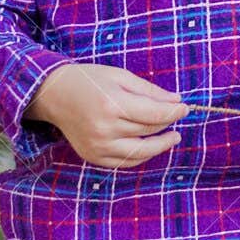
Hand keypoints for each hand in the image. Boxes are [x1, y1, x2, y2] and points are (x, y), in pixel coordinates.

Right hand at [25, 64, 188, 168]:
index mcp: (112, 105)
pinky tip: (151, 146)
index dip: (174, 113)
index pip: (154, 115)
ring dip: (160, 144)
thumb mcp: (120, 76)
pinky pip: (124, 162)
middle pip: (148, 131)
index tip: (186, 108)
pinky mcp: (92, 156)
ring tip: (173, 136)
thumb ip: (150, 91)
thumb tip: (176, 102)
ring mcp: (97, 146)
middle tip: (178, 115)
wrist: (53, 94)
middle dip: (168, 123)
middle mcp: (104, 129)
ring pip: (140, 151)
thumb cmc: (89, 80)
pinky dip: (141, 156)